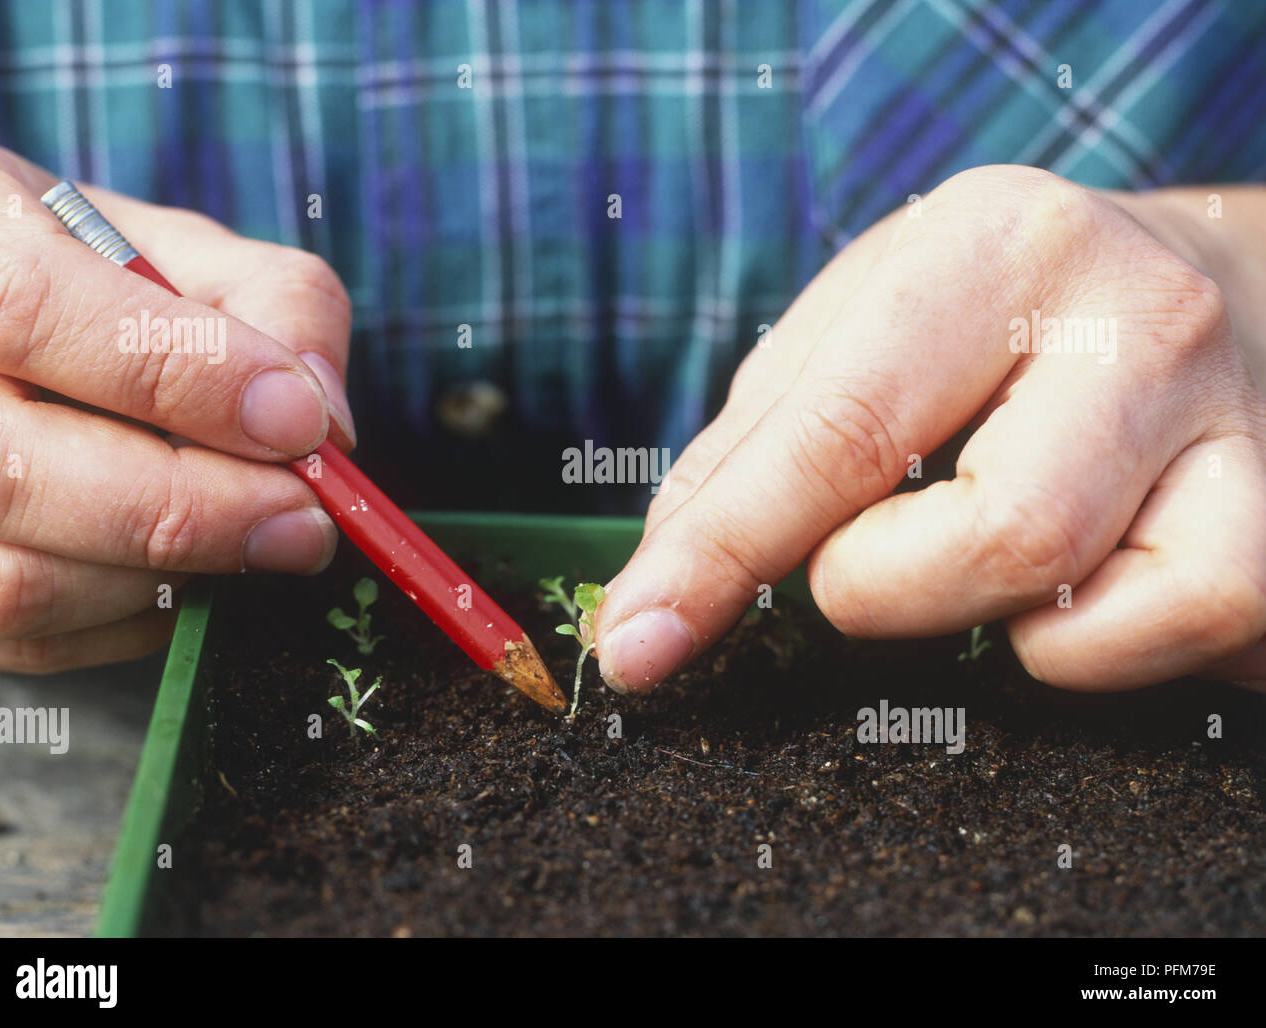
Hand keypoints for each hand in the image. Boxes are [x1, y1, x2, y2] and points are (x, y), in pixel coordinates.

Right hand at [0, 135, 355, 670]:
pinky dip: (128, 622)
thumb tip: (325, 422)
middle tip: (303, 523)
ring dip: (163, 578)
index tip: (297, 424)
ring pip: (11, 580)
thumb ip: (273, 301)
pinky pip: (19, 638)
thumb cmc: (86, 277)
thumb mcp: (180, 248)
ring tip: (254, 543)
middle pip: (5, 471)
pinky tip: (184, 575)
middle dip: (188, 511)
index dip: (178, 375)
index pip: (26, 306)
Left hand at [595, 165, 1265, 694]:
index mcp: (997, 249)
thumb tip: (659, 593)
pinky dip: (1081, 650)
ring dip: (978, 615)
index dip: (722, 557)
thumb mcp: (859, 334)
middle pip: (981, 541)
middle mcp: (1137, 324)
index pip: (837, 432)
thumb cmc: (998, 323)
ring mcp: (1235, 428)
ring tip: (983, 537)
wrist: (1202, 292)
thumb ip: (749, 454)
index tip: (638, 644)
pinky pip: (1158, 647)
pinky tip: (1080, 577)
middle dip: (877, 583)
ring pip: (1075, 609)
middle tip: (872, 542)